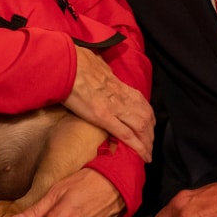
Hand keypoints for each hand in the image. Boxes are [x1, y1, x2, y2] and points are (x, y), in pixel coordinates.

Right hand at [62, 46, 153, 161]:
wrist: (67, 64)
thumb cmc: (77, 61)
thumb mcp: (96, 63)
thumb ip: (102, 70)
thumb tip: (102, 70)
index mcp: (118, 84)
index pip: (140, 101)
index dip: (148, 114)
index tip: (149, 124)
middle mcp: (121, 97)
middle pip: (145, 116)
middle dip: (150, 132)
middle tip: (150, 143)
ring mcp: (114, 107)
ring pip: (141, 126)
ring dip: (147, 141)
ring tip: (148, 153)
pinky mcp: (103, 117)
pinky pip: (126, 134)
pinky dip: (138, 147)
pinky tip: (143, 156)